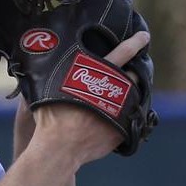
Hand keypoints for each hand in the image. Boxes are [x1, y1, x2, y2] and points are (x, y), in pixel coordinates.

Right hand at [27, 30, 149, 163]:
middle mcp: (114, 92)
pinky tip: (118, 119)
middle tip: (135, 69)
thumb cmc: (51, 118)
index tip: (144, 36)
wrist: (60, 148)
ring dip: (132, 94)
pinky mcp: (123, 131)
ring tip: (125, 95)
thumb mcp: (48, 88)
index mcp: (97, 77)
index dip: (134, 43)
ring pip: (135, 98)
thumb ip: (52, 74)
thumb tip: (40, 56)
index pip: (121, 53)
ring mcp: (122, 113)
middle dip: (136, 71)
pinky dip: (126, 118)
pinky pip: (129, 121)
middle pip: (134, 76)